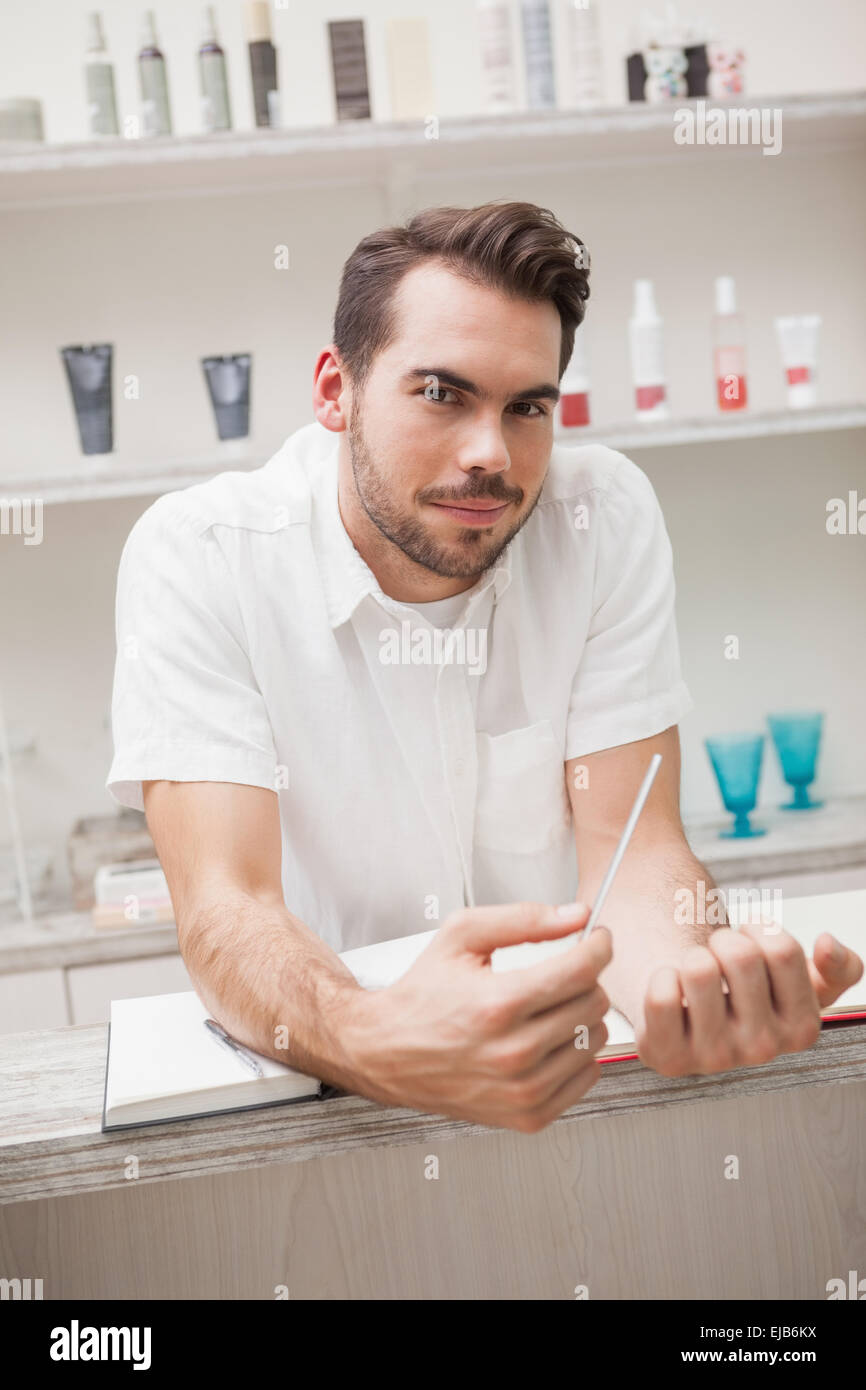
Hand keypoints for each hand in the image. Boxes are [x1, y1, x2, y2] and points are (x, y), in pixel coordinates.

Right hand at [343, 901, 612, 1132]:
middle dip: (584, 978)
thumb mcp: (461, 936)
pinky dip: (576, 1054)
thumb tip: (577, 915)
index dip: (599, 946)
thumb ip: (524, 918)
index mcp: (498, 1003)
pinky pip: (587, 1076)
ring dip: (581, 1016)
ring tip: (546, 1009)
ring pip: (596, 1039)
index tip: (597, 939)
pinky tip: (545, 1040)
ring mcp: (523, 1090)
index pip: (582, 970)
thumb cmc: (421, 994)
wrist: (386, 1051)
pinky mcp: (528, 1116)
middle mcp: (513, 1053)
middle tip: (560, 972)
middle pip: (594, 1003)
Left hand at [635, 922, 863, 1076]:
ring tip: (696, 978)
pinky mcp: (669, 1057)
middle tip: (719, 959)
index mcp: (802, 1029)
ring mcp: (714, 1058)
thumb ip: (838, 967)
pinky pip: (661, 995)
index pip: (782, 949)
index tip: (752, 942)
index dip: (759, 930)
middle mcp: (762, 1050)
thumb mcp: (801, 981)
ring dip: (693, 957)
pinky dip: (661, 979)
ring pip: (698, 969)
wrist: (693, 1013)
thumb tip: (827, 944)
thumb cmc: (745, 992)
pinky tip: (672, 993)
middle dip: (724, 941)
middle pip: (739, 954)